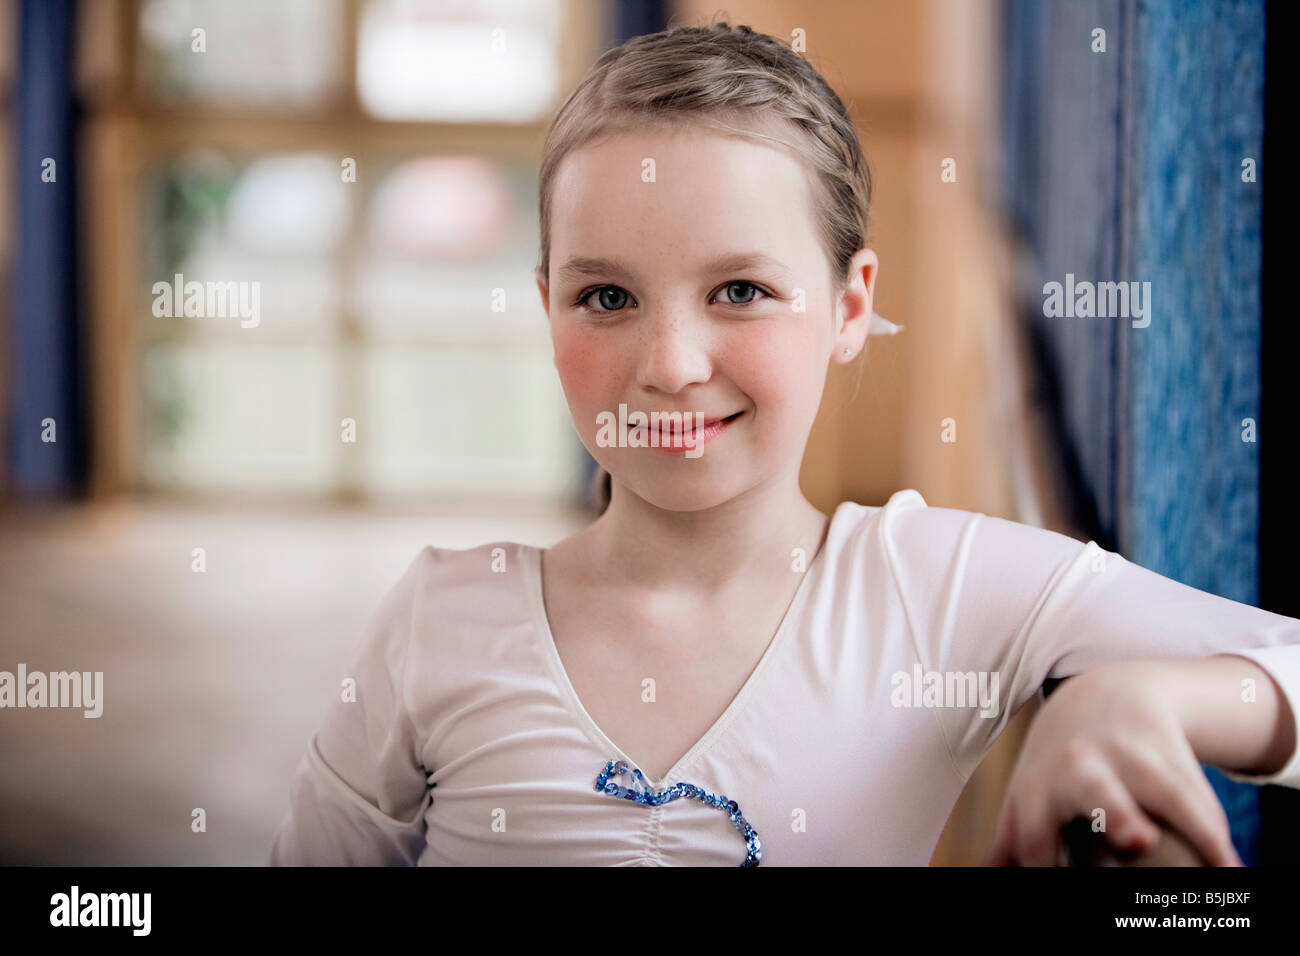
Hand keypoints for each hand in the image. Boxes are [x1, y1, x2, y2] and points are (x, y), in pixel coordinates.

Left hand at [982, 661, 1241, 865]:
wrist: (1105, 693)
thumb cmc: (1059, 763)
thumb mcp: (1028, 794)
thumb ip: (1010, 841)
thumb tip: (985, 875)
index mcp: (1037, 786)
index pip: (1035, 838)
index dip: (1045, 865)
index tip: (1059, 883)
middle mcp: (1081, 767)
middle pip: (1094, 790)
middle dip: (1116, 813)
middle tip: (1136, 839)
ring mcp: (1130, 755)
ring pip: (1160, 787)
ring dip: (1187, 820)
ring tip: (1211, 862)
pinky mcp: (1169, 750)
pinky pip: (1196, 792)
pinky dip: (1212, 828)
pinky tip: (1227, 863)